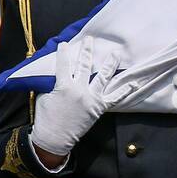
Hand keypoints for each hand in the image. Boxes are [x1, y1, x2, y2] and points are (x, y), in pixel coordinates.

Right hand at [31, 36, 120, 158]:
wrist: (54, 138)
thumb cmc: (45, 117)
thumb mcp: (43, 96)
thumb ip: (51, 84)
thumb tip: (53, 74)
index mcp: (63, 85)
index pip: (63, 64)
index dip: (63, 53)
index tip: (65, 44)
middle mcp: (79, 89)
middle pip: (84, 65)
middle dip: (87, 51)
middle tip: (90, 39)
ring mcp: (91, 98)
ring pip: (103, 77)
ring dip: (110, 64)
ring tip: (115, 54)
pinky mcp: (99, 108)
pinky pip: (114, 98)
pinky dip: (124, 91)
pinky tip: (133, 84)